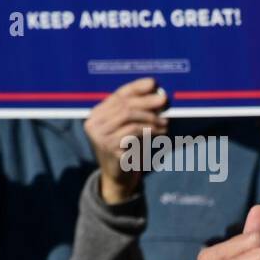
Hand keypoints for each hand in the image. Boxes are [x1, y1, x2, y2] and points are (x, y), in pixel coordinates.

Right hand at [83, 77, 167, 203]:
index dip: (136, 88)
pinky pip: (133, 133)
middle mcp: (93, 123)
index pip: (117, 95)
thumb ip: (139, 111)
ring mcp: (99, 136)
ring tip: (165, 122)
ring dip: (151, 118)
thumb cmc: (128, 148)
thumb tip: (158, 94)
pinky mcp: (109, 148)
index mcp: (96, 114)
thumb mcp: (132, 127)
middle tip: (165, 101)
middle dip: (147, 101)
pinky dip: (150, 130)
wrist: (119, 176)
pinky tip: (161, 133)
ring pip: (128, 117)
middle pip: (124, 105)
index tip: (153, 83)